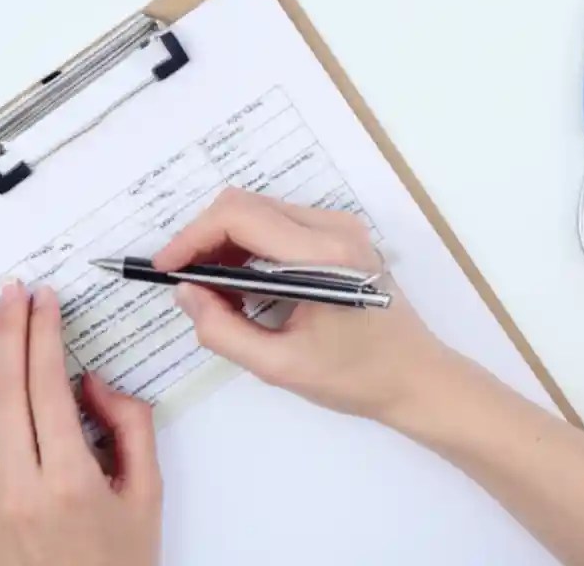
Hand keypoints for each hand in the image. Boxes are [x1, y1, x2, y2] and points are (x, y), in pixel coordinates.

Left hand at [0, 282, 161, 565]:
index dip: (42, 335)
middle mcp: (19, 490)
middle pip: (3, 391)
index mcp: (70, 482)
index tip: (44, 300)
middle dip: (7, 331)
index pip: (46, 387)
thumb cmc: (120, 563)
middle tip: (12, 292)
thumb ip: (129, 428)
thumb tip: (90, 381)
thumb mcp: (148, 495)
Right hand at [155, 188, 450, 421]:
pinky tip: (243, 284)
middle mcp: (333, 228)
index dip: (192, 237)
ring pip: (260, 210)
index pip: (239, 217)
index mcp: (321, 257)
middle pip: (245, 204)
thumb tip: (185, 292)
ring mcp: (340, 226)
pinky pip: (280, 222)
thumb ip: (223, 330)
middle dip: (204, 238)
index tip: (166, 267)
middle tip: (185, 281)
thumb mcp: (279, 366)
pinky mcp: (342, 234)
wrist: (417, 376)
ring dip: (226, 241)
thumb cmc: (356, 377)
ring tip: (212, 289)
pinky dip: (250, 245)